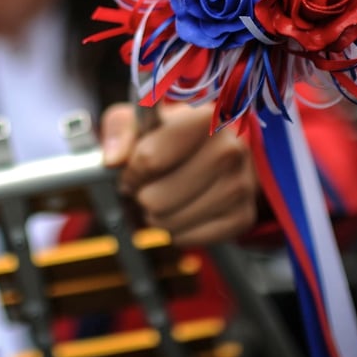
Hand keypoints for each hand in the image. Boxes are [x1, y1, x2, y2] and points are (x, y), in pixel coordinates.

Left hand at [101, 102, 256, 245]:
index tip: (134, 168)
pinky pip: (185, 239)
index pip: (149, 160)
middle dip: (143, 195)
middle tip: (151, 184)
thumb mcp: (141, 120)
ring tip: (166, 196)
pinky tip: (183, 209)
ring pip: (168, 224)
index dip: (132, 171)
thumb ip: (120, 130)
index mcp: (205, 117)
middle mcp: (230, 150)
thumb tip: (114, 160)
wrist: (219, 150)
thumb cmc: (174, 134)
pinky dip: (176, 230)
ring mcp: (240, 186)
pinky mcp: (242, 217)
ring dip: (156, 215)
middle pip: (155, 200)